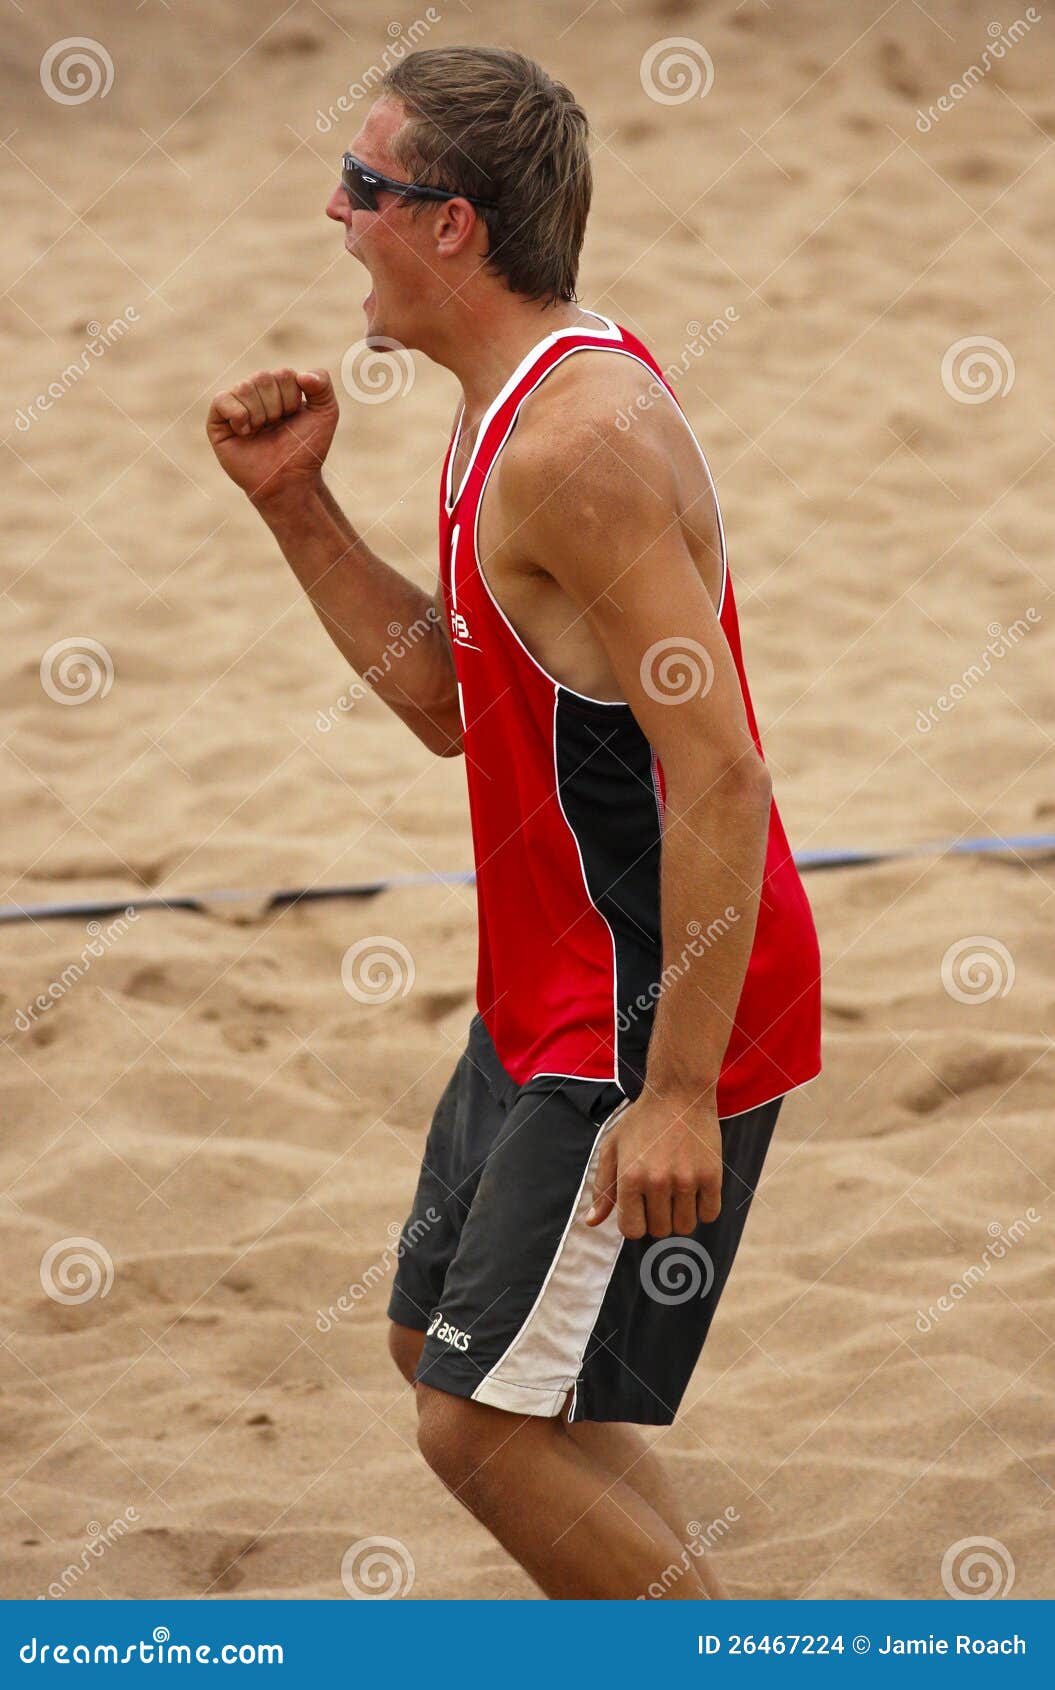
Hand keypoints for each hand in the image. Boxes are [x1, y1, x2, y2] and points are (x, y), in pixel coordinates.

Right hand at [206, 368, 338, 505]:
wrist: (290, 480)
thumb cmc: (305, 450)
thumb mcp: (326, 413)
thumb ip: (322, 383)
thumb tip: (302, 375)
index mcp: (277, 388)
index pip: (284, 374)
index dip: (292, 399)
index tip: (293, 419)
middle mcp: (255, 393)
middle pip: (263, 378)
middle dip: (276, 407)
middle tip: (276, 428)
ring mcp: (235, 406)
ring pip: (244, 388)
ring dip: (260, 415)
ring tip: (261, 432)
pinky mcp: (218, 421)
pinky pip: (222, 400)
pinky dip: (238, 415)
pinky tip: (245, 432)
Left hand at [586, 1091, 722, 1238]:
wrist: (678, 1093)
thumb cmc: (642, 1121)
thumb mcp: (613, 1148)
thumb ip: (602, 1187)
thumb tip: (592, 1222)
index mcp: (630, 1177)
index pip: (632, 1230)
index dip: (636, 1223)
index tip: (640, 1209)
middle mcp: (657, 1181)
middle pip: (659, 1230)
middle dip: (657, 1218)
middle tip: (659, 1196)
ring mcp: (686, 1179)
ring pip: (685, 1226)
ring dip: (680, 1216)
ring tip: (677, 1194)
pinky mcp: (712, 1175)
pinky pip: (710, 1214)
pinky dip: (703, 1209)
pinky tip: (695, 1191)